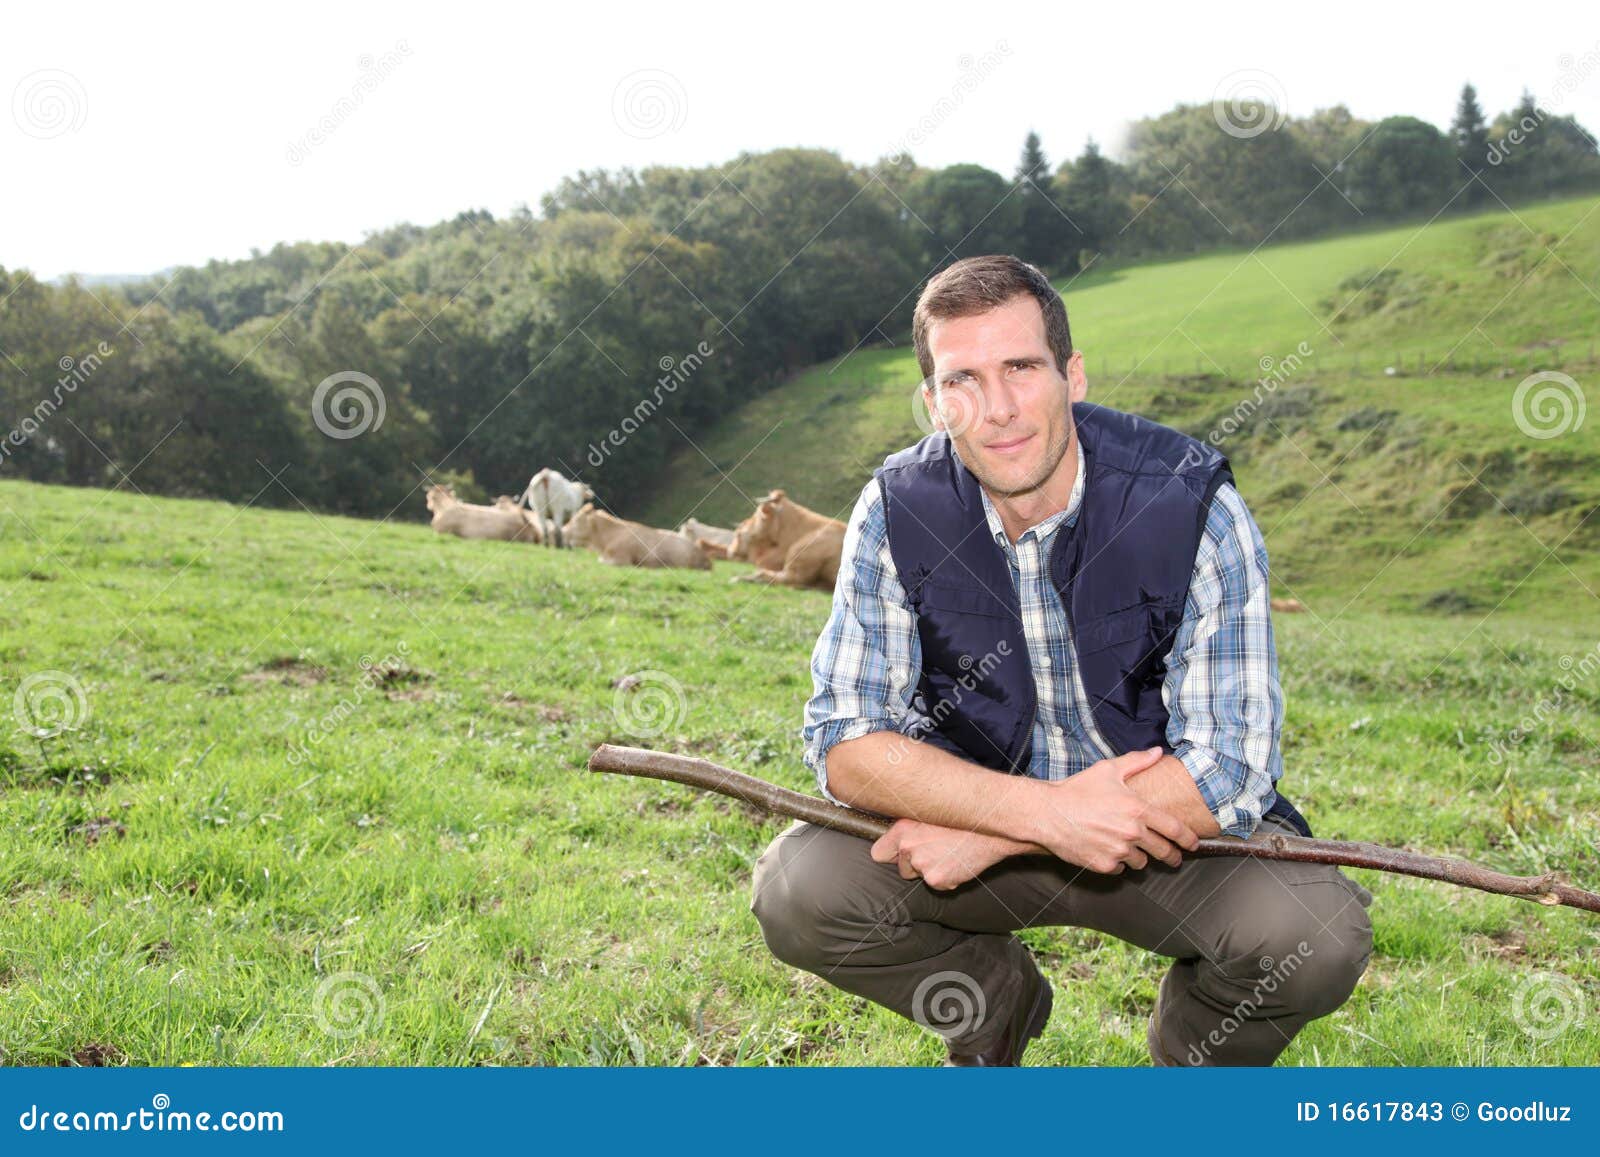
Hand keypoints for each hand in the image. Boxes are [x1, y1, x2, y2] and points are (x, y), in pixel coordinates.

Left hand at [869, 818, 1030, 890]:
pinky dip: (947, 878)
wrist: (991, 829)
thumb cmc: (962, 818)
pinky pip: (938, 884)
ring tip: (950, 852)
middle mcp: (908, 847)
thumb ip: (911, 825)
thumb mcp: (930, 813)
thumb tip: (896, 834)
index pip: (878, 853)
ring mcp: (923, 865)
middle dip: (915, 863)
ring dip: (932, 870)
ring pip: (920, 876)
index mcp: (902, 828)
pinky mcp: (938, 879)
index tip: (897, 853)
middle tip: (936, 848)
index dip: (889, 854)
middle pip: (902, 867)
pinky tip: (958, 862)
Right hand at [1032, 748, 1201, 874]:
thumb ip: (1136, 762)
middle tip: (1173, 858)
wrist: (1047, 813)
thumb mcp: (1107, 770)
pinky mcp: (1104, 865)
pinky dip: (1117, 863)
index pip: (1174, 829)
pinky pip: (1120, 869)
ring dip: (1139, 857)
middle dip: (1172, 856)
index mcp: (1137, 810)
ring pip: (1141, 862)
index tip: (1194, 844)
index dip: (1188, 839)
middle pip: (1163, 851)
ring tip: (1128, 847)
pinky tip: (1107, 850)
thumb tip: (1157, 752)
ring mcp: (1118, 851)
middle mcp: (1132, 833)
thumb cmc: (1077, 790)